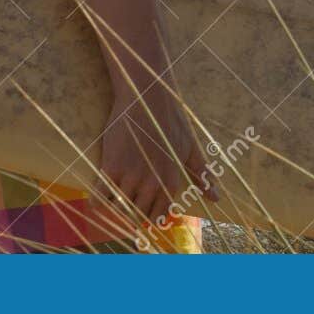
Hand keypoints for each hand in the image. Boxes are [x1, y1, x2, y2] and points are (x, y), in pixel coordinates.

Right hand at [99, 81, 219, 225]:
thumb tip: (216, 198)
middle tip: (126, 199)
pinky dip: (97, 202)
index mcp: (170, 181)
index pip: (157, 216)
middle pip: (136, 215)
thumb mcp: (190, 146)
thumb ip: (202, 174)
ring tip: (113, 195)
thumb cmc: (171, 119)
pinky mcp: (110, 168)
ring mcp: (130, 177)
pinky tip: (99, 194)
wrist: (146, 96)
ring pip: (118, 210)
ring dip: (114, 207)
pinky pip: (99, 199)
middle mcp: (152, 184)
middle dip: (131, 212)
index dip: (148, 214)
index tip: (142, 207)